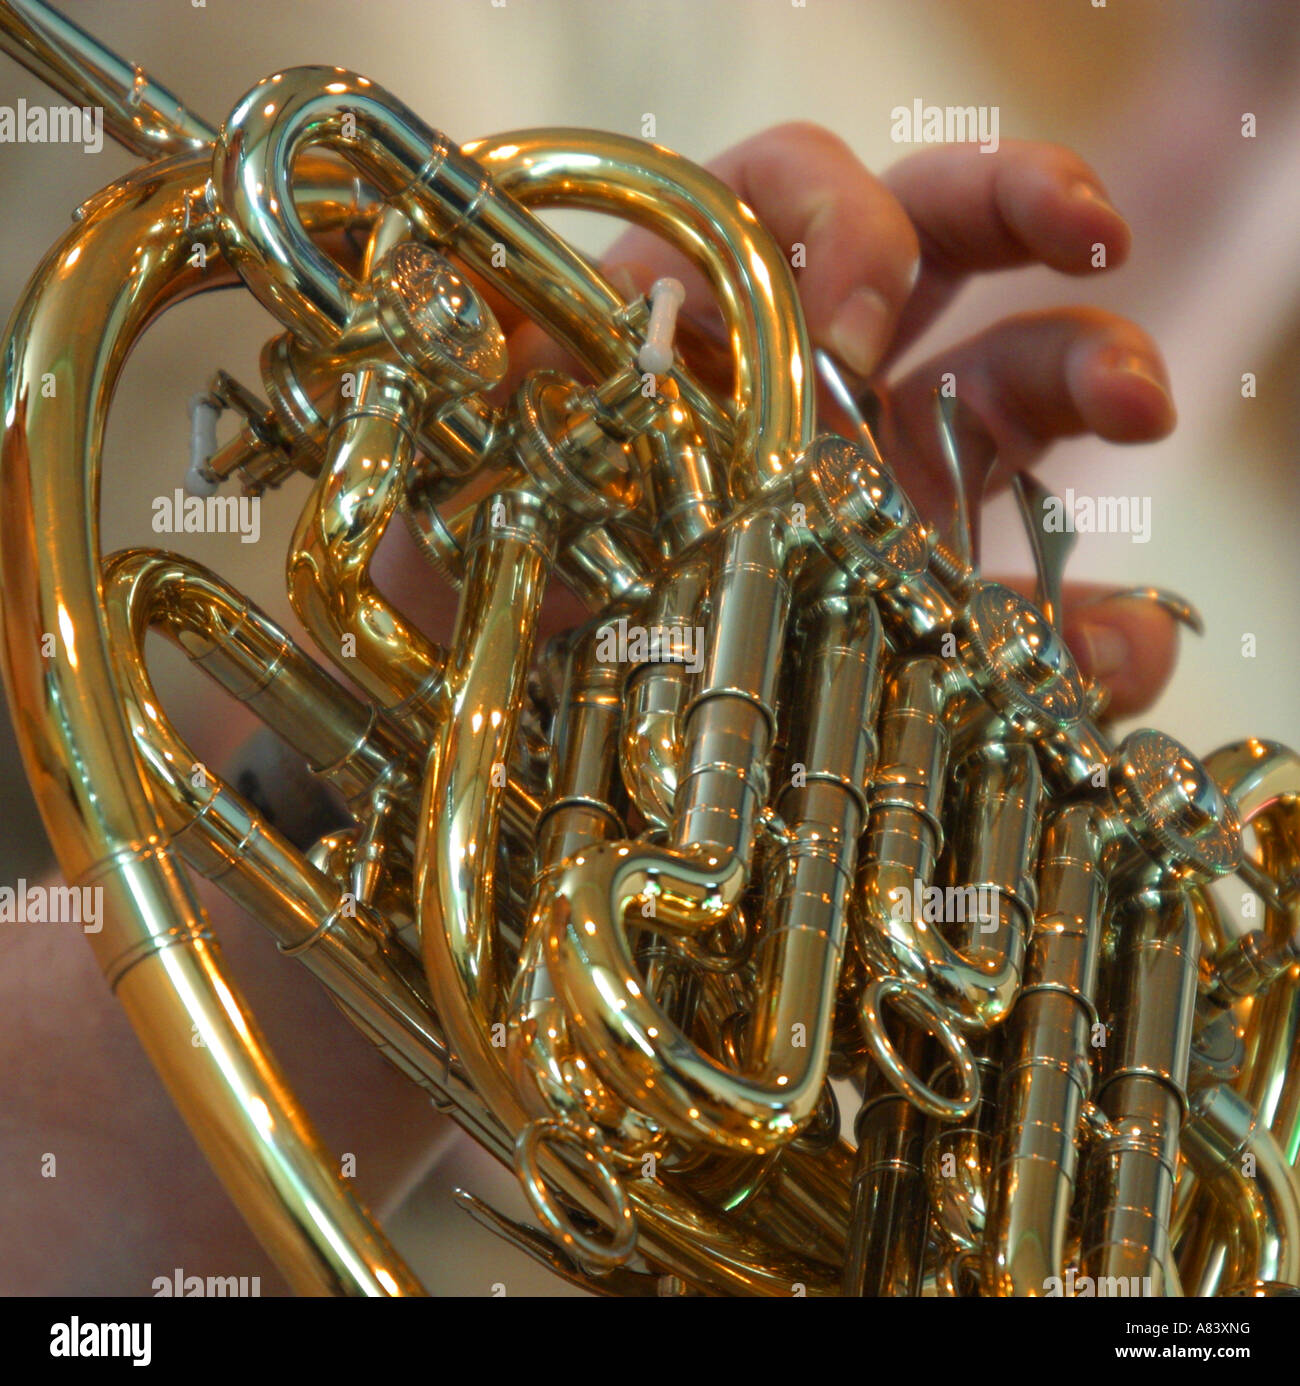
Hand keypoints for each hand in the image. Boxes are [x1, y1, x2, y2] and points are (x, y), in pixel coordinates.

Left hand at [449, 125, 1179, 718]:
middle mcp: (800, 370)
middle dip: (1017, 208)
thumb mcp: (459, 465)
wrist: (492, 699)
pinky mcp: (916, 595)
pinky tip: (1121, 647)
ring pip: (1011, 378)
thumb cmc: (468, 559)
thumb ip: (475, 358)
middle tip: (1086, 237)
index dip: (845, 224)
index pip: (792, 199)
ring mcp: (877, 477)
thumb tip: (480, 302)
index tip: (859, 326)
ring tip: (1140, 401)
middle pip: (935, 236)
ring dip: (1094, 362)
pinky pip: (1032, 594)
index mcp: (699, 311)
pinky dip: (1094, 621)